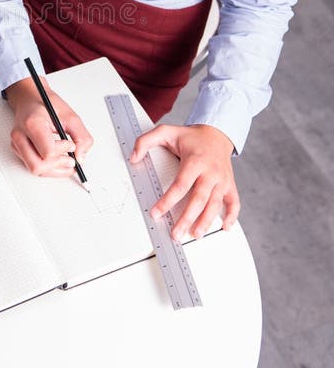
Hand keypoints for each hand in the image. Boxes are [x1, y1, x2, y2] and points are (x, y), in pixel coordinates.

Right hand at [4, 77, 93, 176]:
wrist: (29, 97)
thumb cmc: (46, 103)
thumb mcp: (70, 116)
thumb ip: (81, 137)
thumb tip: (81, 157)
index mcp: (33, 123)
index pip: (47, 151)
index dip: (63, 151)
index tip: (71, 144)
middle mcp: (20, 135)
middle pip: (38, 166)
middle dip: (58, 167)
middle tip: (72, 161)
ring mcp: (16, 143)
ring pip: (35, 169)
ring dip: (54, 170)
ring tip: (68, 163)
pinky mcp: (17, 148)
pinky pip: (32, 165)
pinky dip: (48, 167)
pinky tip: (58, 161)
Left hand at [131, 123, 239, 239]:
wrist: (216, 133)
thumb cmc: (191, 137)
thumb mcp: (166, 132)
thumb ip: (146, 141)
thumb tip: (134, 157)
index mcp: (195, 161)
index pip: (181, 185)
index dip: (167, 201)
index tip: (156, 212)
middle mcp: (210, 172)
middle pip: (198, 199)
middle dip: (186, 218)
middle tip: (176, 233)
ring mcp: (221, 180)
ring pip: (215, 204)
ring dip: (206, 222)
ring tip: (195, 235)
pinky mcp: (229, 185)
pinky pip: (234, 202)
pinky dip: (232, 216)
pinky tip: (225, 227)